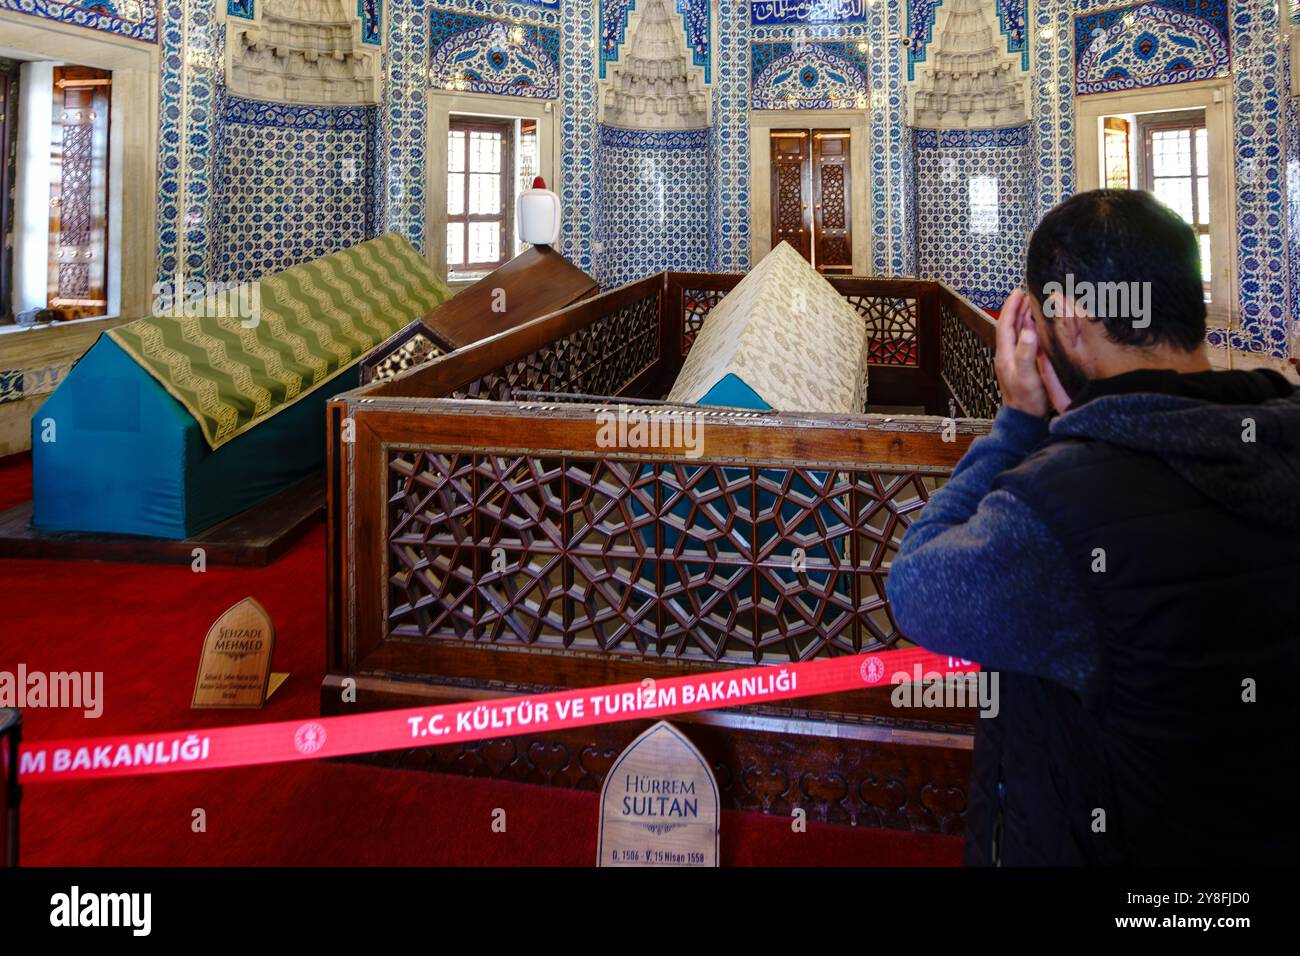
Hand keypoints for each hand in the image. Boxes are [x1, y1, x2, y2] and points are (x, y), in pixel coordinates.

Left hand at [994, 289, 1054, 417]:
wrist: (1025, 419)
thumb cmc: (1027, 400)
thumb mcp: (1028, 376)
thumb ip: (1026, 353)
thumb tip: (1027, 329)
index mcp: (1006, 355)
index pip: (1005, 325)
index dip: (1011, 308)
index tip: (1018, 292)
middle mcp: (1007, 355)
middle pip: (1009, 327)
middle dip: (1016, 309)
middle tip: (1026, 294)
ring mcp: (1013, 361)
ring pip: (1016, 334)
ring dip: (1022, 318)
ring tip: (1031, 305)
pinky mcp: (1021, 365)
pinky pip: (1022, 342)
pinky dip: (1028, 330)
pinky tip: (1036, 328)